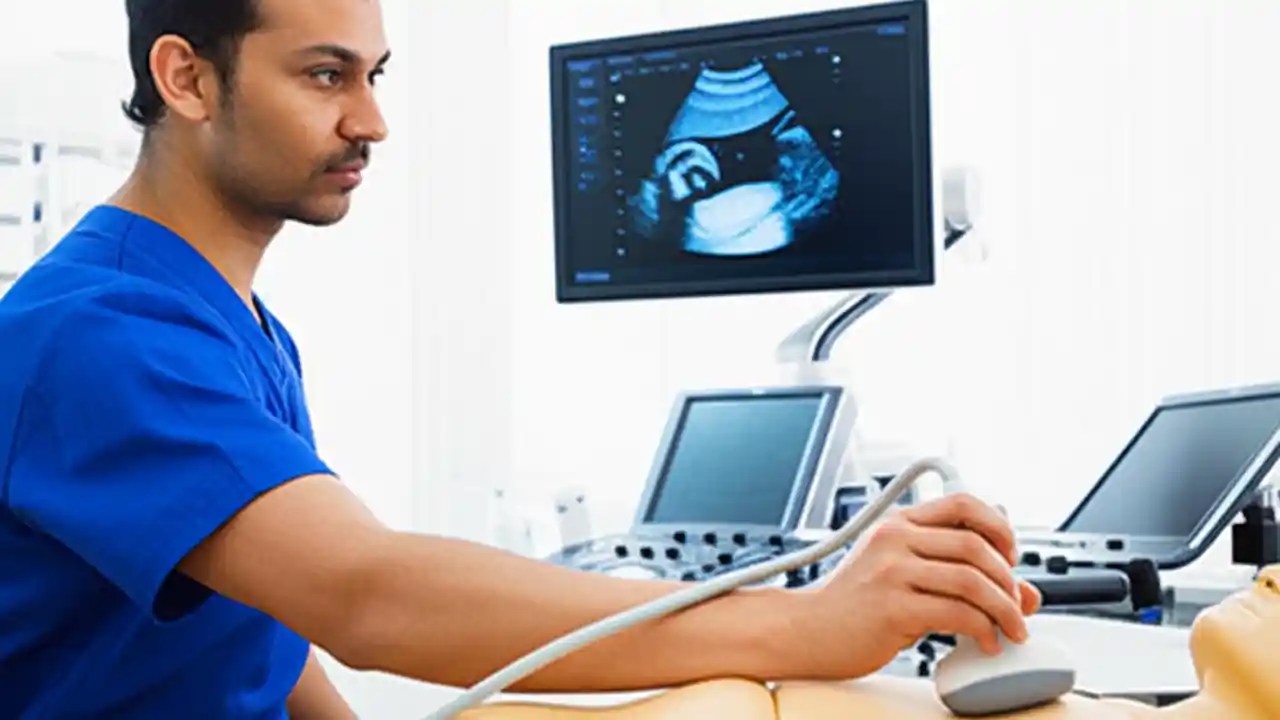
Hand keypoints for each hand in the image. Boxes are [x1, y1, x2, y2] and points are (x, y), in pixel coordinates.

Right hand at [790, 493, 1042, 678]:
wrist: (805, 630)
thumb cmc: (852, 604)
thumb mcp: (900, 574)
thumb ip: (955, 572)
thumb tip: (1024, 591)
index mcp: (897, 523)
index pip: (963, 503)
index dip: (999, 527)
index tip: (1011, 556)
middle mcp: (894, 539)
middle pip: (975, 545)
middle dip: (1008, 579)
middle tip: (1016, 605)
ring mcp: (891, 571)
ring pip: (971, 580)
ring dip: (1004, 609)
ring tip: (1011, 629)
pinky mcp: (891, 607)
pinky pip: (957, 614)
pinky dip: (983, 631)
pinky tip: (985, 642)